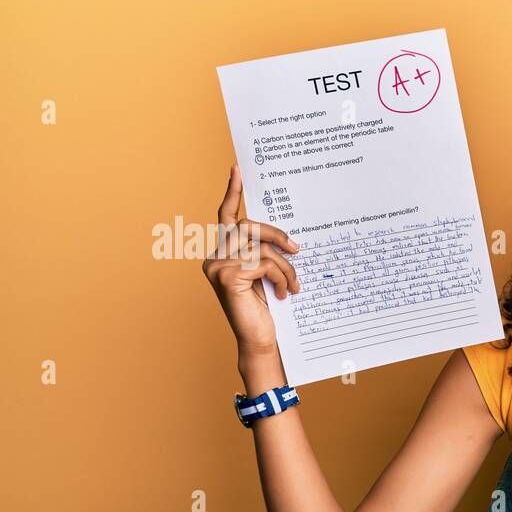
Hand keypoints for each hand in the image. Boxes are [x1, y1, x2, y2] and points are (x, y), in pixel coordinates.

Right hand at [201, 164, 301, 356]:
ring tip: (292, 285)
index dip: (233, 193)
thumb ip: (266, 253)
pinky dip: (280, 276)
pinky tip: (284, 293)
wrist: (262, 342)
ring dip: (284, 265)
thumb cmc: (267, 310)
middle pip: (248, 226)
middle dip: (276, 235)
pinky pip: (263, 263)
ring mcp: (216, 267)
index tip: (238, 169)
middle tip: (297, 250)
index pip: (228, 217)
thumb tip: (285, 238)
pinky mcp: (226, 277)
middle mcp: (214, 258)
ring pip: (260, 247)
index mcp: (223, 254)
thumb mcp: (268, 275)